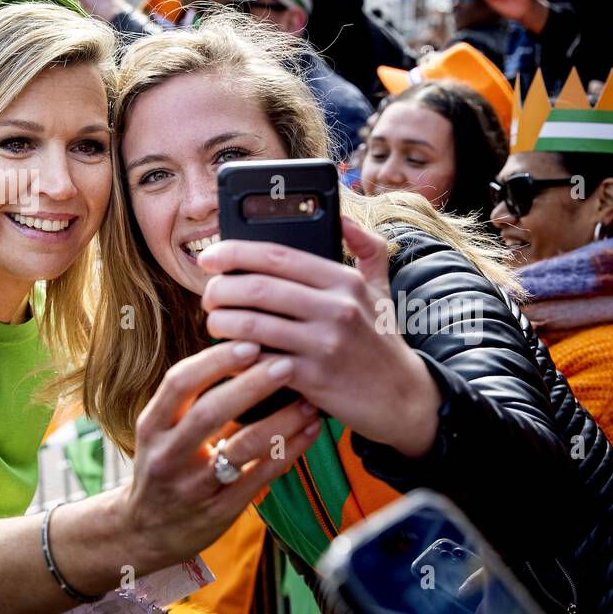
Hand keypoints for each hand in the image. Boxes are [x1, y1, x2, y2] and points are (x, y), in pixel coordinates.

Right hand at [121, 341, 322, 572]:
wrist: (147, 531)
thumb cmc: (167, 465)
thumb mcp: (164, 429)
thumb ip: (195, 397)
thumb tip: (247, 346)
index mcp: (153, 425)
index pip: (179, 382)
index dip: (215, 360)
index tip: (251, 342)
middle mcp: (167, 454)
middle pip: (209, 412)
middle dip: (251, 385)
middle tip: (287, 364)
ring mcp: (193, 485)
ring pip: (241, 447)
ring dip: (282, 421)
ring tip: (311, 400)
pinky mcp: (219, 510)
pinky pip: (261, 476)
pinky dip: (289, 451)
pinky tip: (311, 431)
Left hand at [198, 218, 442, 458]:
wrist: (403, 396)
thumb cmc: (382, 341)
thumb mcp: (382, 290)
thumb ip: (367, 249)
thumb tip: (344, 217)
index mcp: (345, 280)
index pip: (278, 255)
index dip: (235, 252)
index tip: (210, 256)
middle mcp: (337, 308)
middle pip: (258, 288)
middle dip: (220, 289)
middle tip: (209, 295)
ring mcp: (325, 343)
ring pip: (252, 324)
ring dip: (222, 322)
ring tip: (215, 323)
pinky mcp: (315, 378)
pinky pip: (261, 361)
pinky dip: (240, 356)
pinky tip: (233, 354)